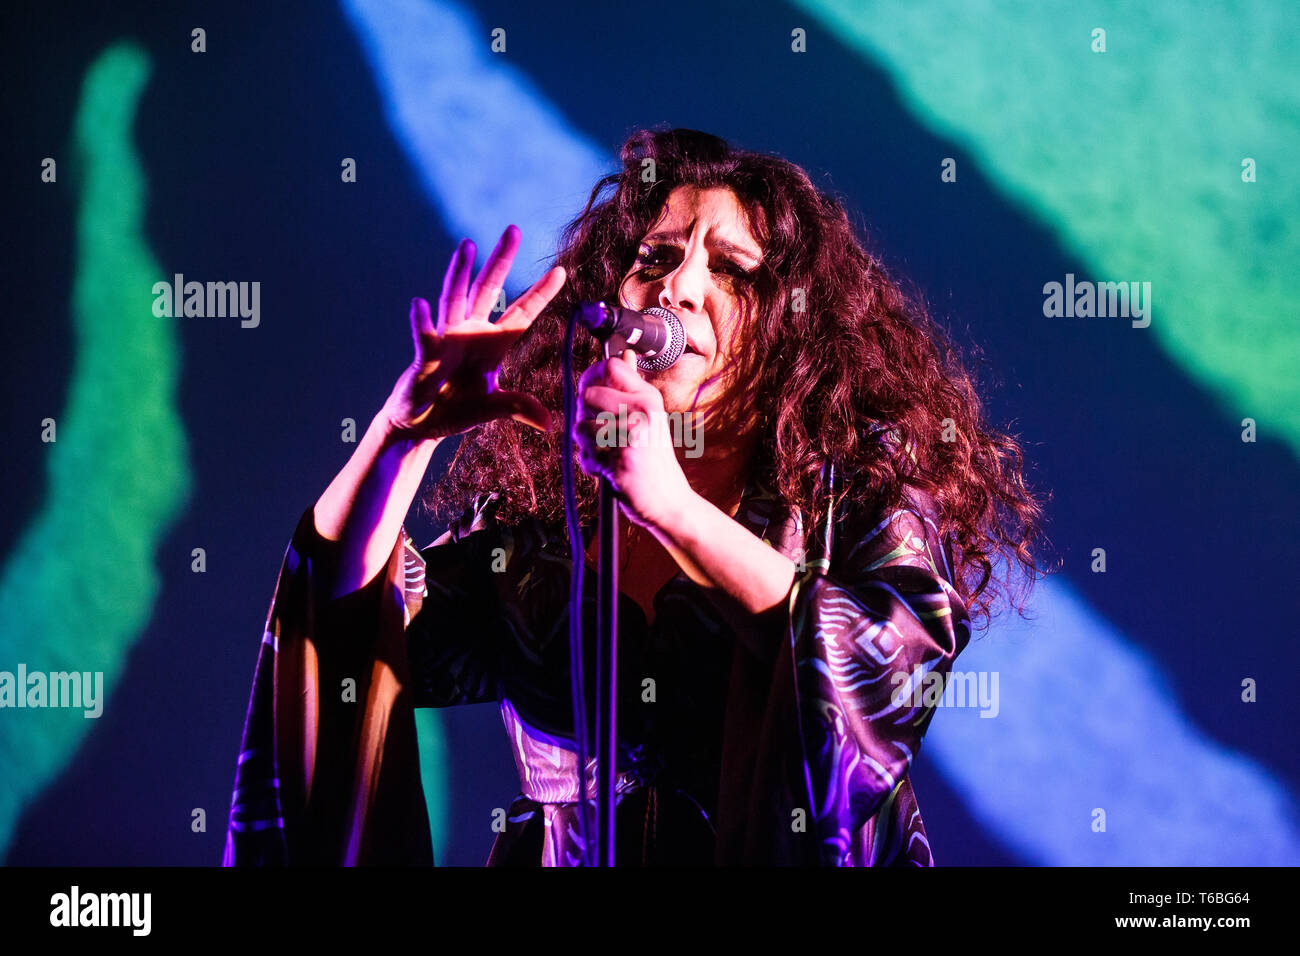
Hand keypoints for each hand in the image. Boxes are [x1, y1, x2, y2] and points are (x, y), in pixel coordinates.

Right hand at [381, 225, 564, 442]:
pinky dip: (422, 323)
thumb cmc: (455, 410)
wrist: (420, 424)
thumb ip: (518, 407)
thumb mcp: (493, 408)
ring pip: (454, 300)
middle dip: (500, 261)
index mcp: (492, 343)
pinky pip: (425, 338)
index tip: (561, 271)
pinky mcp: (425, 357)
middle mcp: (470, 333)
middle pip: (488, 290)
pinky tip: (420, 306)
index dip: (540, 293)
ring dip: (460, 273)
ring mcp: (446, 340)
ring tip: (467, 246)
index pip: (521, 313)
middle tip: (513, 230)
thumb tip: (549, 424)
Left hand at [574, 349, 693, 529]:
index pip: (609, 367)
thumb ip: (631, 386)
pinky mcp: (620, 461)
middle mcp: (642, 412)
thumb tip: (624, 354)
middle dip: (584, 415)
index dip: (593, 378)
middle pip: (587, 394)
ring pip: (581, 426)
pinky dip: (592, 465)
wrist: (669, 500)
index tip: (594, 393)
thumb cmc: (653, 458)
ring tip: (606, 452)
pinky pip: (586, 455)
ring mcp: (632, 436)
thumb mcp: (650, 416)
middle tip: (599, 432)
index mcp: (648, 398)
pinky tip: (610, 468)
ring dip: (586, 444)